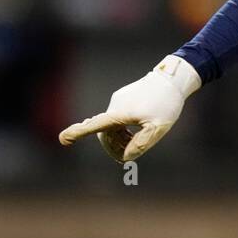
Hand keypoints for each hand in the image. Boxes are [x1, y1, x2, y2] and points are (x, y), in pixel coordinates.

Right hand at [59, 55, 200, 162]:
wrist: (173, 79)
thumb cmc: (167, 103)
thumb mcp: (158, 128)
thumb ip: (141, 144)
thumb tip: (126, 157)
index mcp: (119, 113)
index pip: (94, 126)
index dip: (77, 134)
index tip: (63, 139)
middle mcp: (115, 106)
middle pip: (105, 132)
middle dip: (112, 147)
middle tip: (125, 159)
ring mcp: (119, 101)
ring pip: (113, 125)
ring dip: (119, 138)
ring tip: (134, 146)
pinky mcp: (125, 98)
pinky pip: (119, 117)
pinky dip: (123, 129)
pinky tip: (135, 134)